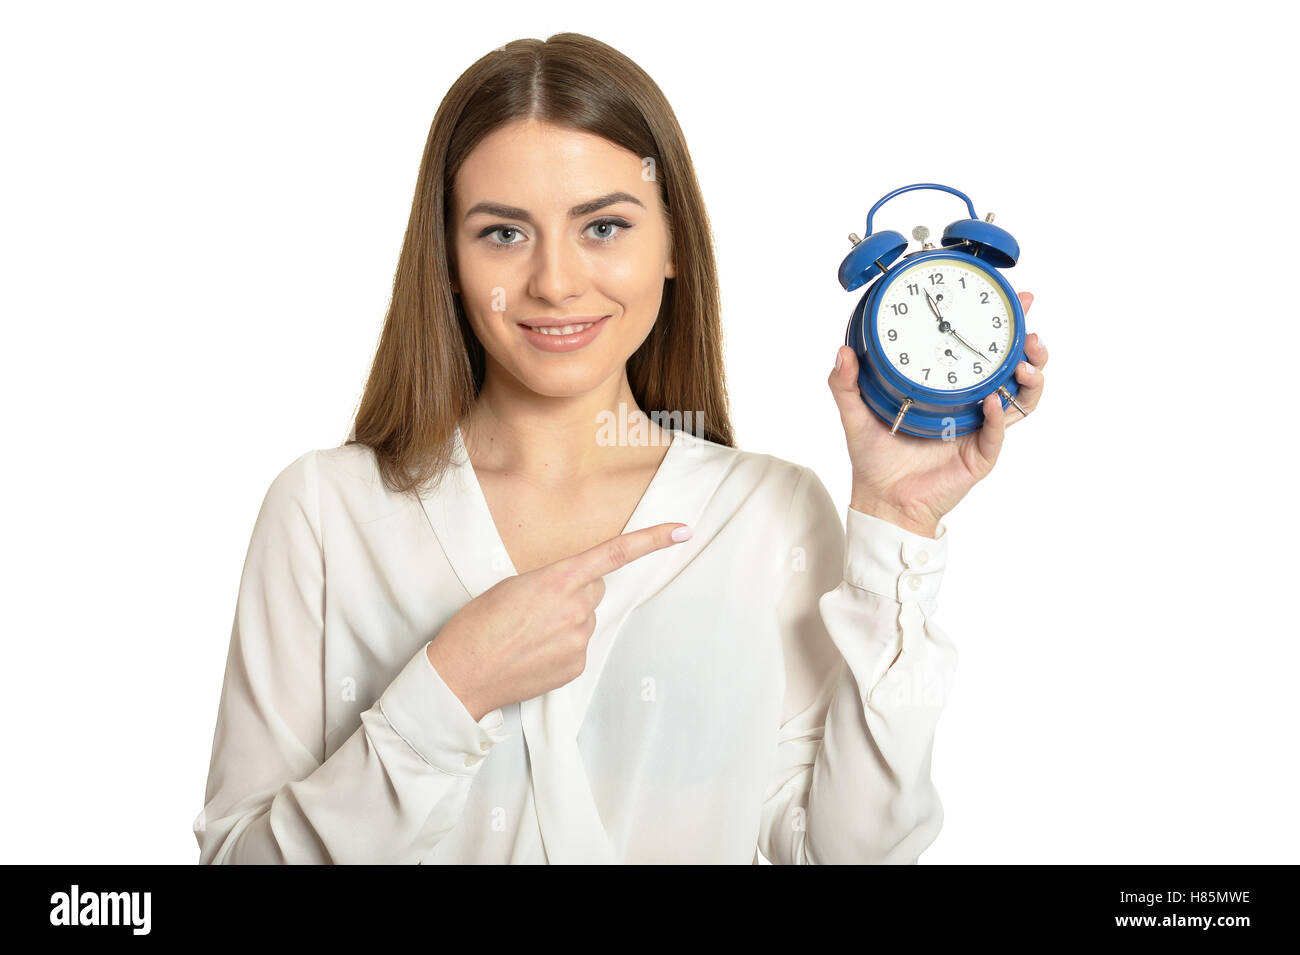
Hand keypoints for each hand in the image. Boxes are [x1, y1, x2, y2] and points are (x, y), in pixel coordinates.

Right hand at [426, 522, 691, 720]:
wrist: (462, 677)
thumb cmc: (477, 626)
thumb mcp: (512, 586)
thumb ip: (553, 581)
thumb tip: (573, 590)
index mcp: (557, 580)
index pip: (615, 554)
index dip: (653, 540)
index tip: (684, 530)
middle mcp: (576, 609)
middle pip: (595, 588)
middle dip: (575, 591)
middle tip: (537, 607)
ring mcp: (579, 641)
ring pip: (586, 618)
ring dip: (566, 620)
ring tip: (528, 634)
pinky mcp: (577, 667)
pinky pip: (578, 646)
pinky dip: (561, 646)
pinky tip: (533, 653)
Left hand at [828, 291, 1046, 537]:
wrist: (881, 499)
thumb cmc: (875, 457)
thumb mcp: (856, 413)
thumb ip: (846, 383)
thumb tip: (843, 351)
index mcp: (950, 389)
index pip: (982, 352)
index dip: (1002, 328)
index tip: (1014, 300)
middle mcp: (971, 405)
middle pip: (1014, 371)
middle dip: (1030, 349)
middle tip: (1031, 330)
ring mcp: (979, 430)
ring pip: (1020, 401)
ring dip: (1028, 380)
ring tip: (1024, 364)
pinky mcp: (979, 456)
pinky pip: (997, 434)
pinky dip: (998, 417)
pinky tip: (991, 402)